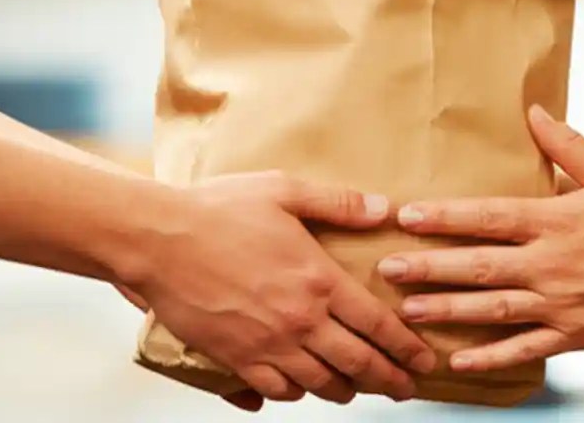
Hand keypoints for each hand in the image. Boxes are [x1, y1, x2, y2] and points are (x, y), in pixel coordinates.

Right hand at [121, 172, 436, 405]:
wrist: (158, 239)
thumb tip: (384, 209)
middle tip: (406, 390)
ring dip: (345, 389)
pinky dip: (296, 393)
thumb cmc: (220, 208)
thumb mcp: (284, 191)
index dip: (407, 348)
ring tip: (356, 389)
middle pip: (358, 364)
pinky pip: (276, 392)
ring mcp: (267, 345)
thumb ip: (338, 204)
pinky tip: (302, 387)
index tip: (425, 361)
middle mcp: (300, 321)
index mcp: (319, 280)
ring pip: (320, 383)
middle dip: (389, 381)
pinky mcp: (235, 359)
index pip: (378, 325)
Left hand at [377, 106, 583, 372]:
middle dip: (430, 267)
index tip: (407, 217)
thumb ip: (567, 145)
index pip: (490, 217)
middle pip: (480, 265)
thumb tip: (533, 111)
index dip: (446, 218)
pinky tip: (457, 358)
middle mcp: (552, 264)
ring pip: (493, 309)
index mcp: (557, 221)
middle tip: (388, 269)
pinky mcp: (573, 335)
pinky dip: (490, 356)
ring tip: (408, 311)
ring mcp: (560, 304)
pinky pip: (524, 348)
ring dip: (448, 310)